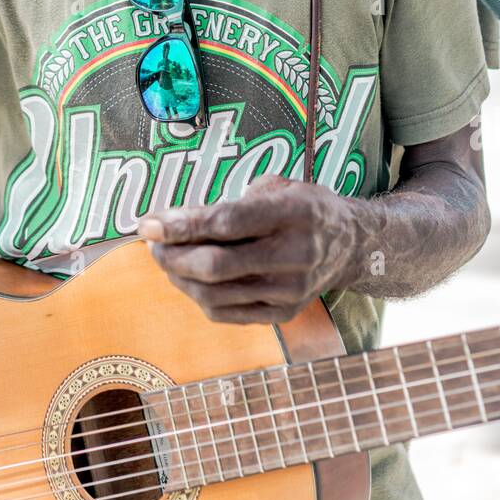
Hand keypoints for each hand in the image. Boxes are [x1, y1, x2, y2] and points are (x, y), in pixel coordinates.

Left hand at [136, 175, 357, 323]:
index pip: (226, 222)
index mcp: (293, 212)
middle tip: (151, 243)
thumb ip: (232, 202)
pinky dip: (198, 298)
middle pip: (217, 265)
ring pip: (217, 295)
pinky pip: (227, 313)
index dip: (181, 225)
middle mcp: (294, 254)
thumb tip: (176, 222)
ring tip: (165, 260)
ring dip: (180, 278)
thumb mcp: (278, 186)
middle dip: (173, 256)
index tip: (147, 223)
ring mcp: (290, 290)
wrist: (352, 244)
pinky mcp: (284, 313)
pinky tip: (187, 279)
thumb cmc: (304, 207)